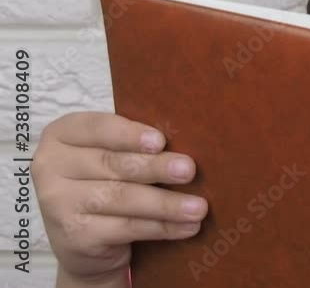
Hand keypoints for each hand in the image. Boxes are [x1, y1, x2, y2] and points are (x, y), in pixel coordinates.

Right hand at [32, 112, 207, 283]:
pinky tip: (186, 227)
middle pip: (112, 164)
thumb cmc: (106, 182)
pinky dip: (161, 227)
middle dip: (156, 168)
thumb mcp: (111, 156)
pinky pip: (126, 228)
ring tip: (198, 207)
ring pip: (122, 198)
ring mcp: (58, 204)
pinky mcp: (73, 236)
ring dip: (166, 203)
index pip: (96, 128)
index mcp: (61, 135)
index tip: (160, 141)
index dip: (129, 134)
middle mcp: (50, 167)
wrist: (84, 241)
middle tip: (189, 170)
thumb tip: (185, 142)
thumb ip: (134, 145)